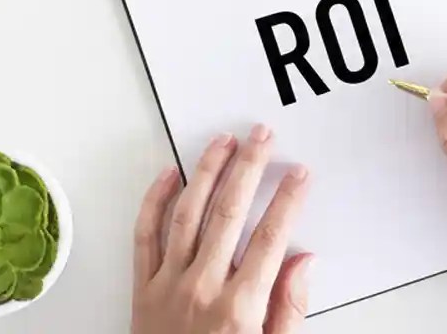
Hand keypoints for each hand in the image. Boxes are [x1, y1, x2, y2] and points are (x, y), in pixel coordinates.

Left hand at [132, 125, 312, 333]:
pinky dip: (155, 200)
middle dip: (250, 166)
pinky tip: (170, 175)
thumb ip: (288, 311)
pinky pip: (145, 234)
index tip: (300, 174)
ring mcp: (168, 286)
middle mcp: (201, 290)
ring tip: (223, 142)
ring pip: (188, 212)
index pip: (271, 238)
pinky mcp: (142, 289)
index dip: (288, 200)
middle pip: (230, 212)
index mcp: (239, 309)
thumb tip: (303, 263)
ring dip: (207, 170)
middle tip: (263, 136)